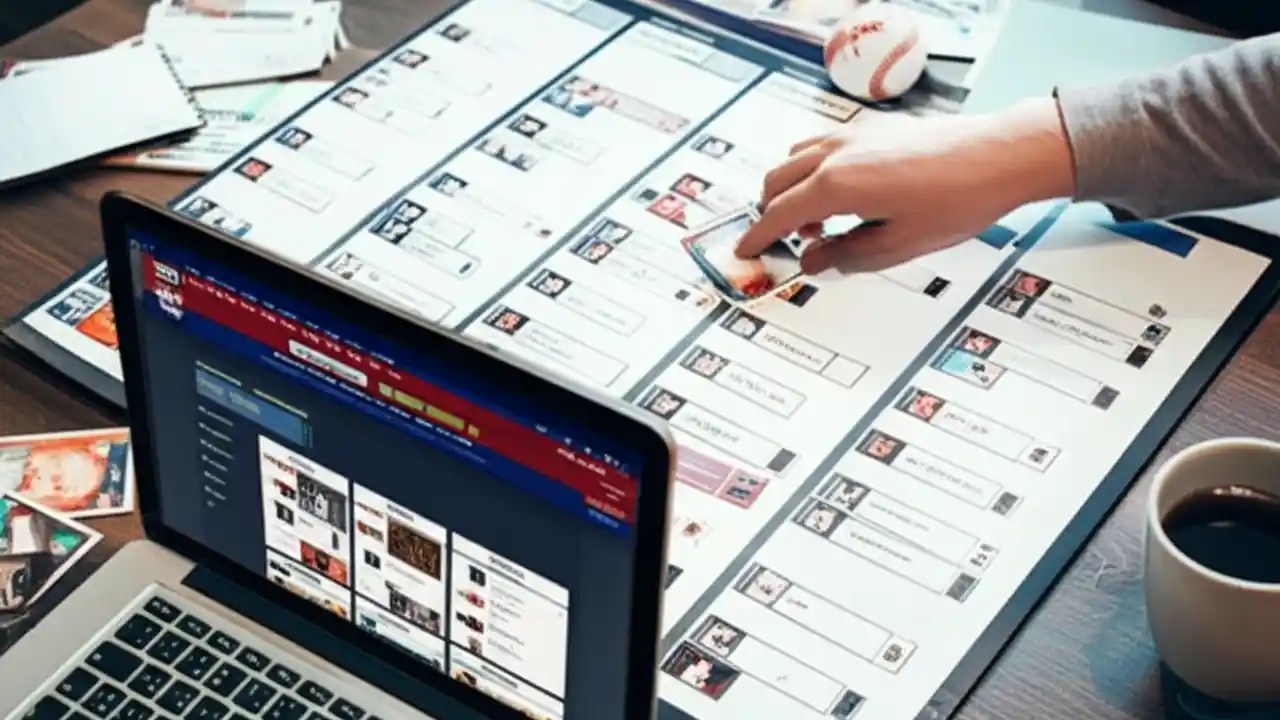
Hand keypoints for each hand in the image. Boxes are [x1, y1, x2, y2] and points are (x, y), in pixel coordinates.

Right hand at [735, 98, 1075, 273]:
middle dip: (770, 213)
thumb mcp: (896, 246)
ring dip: (791, 189)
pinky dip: (813, 169)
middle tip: (781, 242)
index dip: (758, 237)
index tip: (746, 251)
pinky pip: (821, 144)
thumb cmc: (957, 199)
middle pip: (776, 181)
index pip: (778, 215)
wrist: (999, 157)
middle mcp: (836, 153)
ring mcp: (853, 134)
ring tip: (817, 222)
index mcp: (836, 185)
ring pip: (794, 157)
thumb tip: (812, 260)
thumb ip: (843, 255)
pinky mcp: (873, 128)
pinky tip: (841, 192)